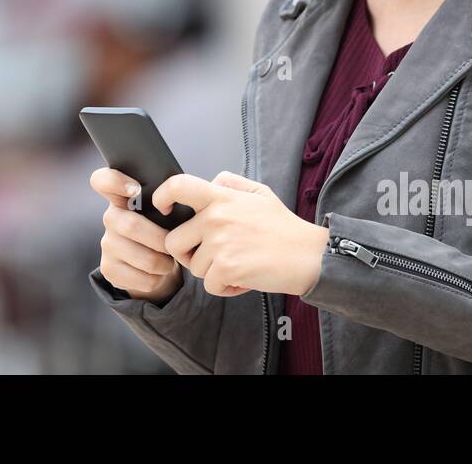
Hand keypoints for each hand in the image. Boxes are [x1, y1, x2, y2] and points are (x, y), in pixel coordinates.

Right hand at [90, 166, 183, 303]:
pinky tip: (161, 274)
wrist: (163, 266)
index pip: (103, 180)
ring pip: (136, 253)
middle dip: (157, 237)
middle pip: (126, 222)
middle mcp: (111, 217)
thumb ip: (184, 193)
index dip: (114, 181)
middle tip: (172, 243)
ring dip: (161, 261)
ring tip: (171, 261)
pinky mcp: (109, 269)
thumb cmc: (175, 230)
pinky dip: (156, 278)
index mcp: (125, 197)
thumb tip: (215, 183)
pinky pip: (135, 276)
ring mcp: (108, 243)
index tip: (135, 189)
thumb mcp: (177, 209)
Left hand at [152, 171, 328, 297]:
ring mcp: (220, 242)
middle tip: (210, 257)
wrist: (310, 255)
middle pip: (174, 241)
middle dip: (188, 254)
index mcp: (222, 197)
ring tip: (237, 266)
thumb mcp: (259, 192)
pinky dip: (225, 288)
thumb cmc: (284, 227)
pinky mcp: (227, 267)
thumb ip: (230, 183)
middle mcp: (216, 217)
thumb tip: (209, 183)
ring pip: (193, 267)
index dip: (162, 197)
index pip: (178, 186)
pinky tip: (243, 279)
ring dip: (212, 272)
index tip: (163, 209)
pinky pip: (210, 285)